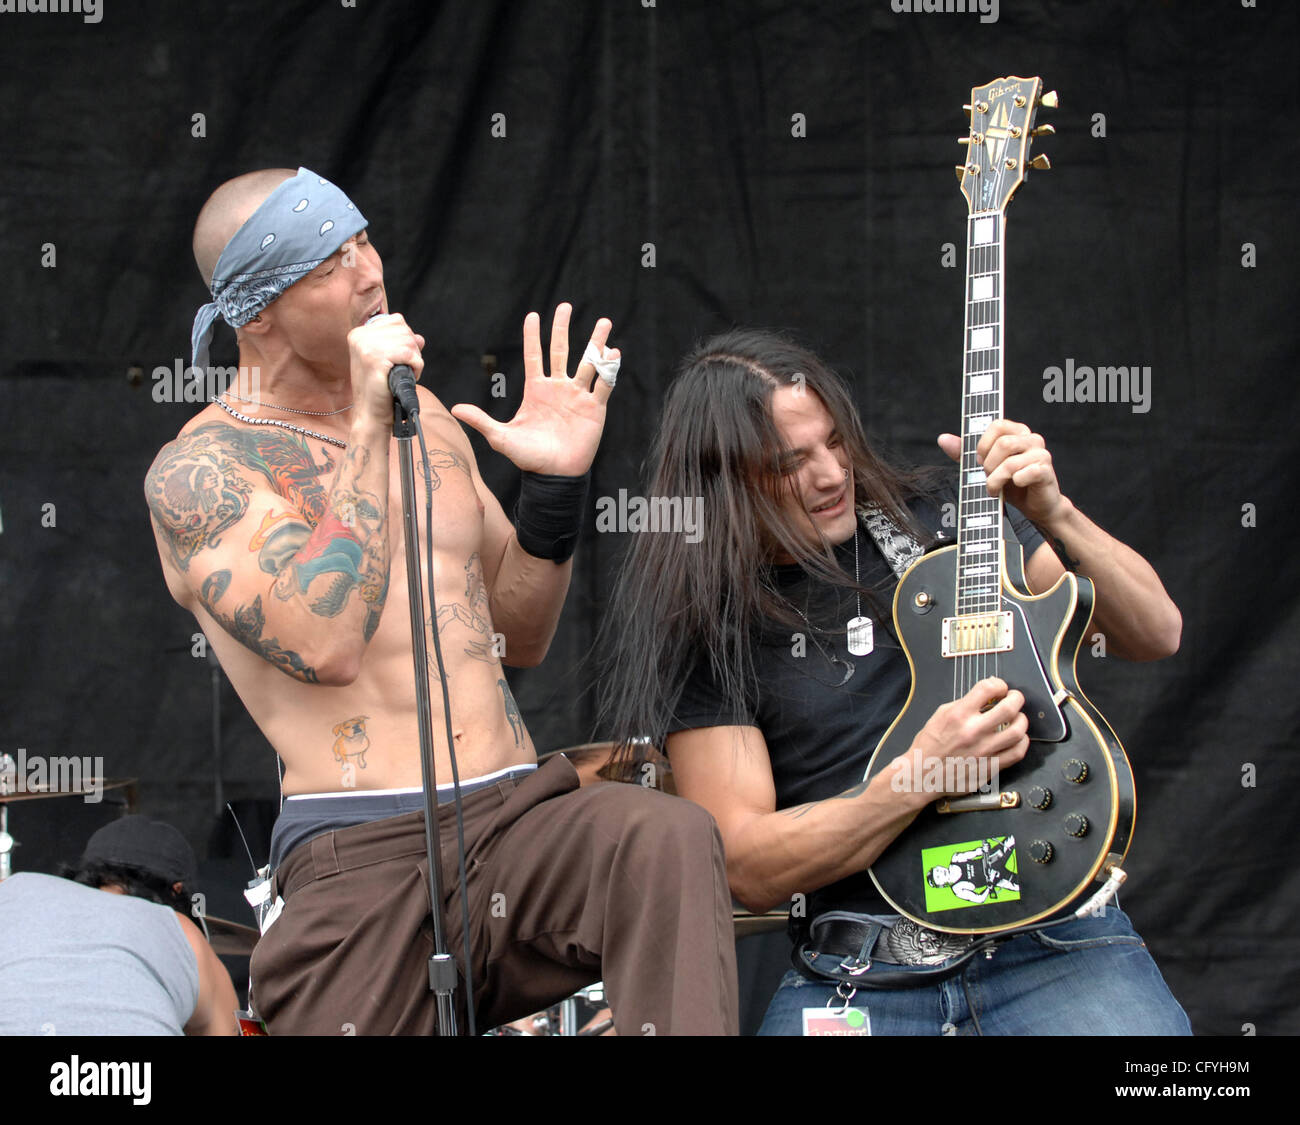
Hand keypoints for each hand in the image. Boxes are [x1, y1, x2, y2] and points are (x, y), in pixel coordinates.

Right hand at [347, 314, 424, 425]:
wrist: (371, 414)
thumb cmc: (380, 390)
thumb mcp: (389, 361)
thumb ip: (402, 345)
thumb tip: (419, 338)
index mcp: (359, 334)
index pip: (396, 320)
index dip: (407, 338)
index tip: (401, 357)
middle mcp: (359, 337)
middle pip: (404, 329)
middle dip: (412, 349)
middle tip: (404, 368)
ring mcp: (365, 347)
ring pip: (408, 340)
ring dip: (414, 359)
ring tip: (404, 373)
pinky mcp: (375, 359)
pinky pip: (409, 353)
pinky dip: (416, 366)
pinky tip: (409, 376)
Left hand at [451, 303, 618, 475]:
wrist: (555, 475)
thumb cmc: (529, 457)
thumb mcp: (502, 437)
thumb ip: (481, 421)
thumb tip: (455, 408)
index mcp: (537, 390)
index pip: (534, 356)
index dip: (533, 336)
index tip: (533, 315)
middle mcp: (558, 388)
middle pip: (561, 351)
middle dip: (563, 328)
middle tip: (565, 306)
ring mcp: (577, 396)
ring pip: (588, 363)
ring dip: (596, 343)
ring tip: (604, 322)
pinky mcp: (594, 408)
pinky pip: (603, 384)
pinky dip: (609, 369)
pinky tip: (613, 353)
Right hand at [899, 677, 1028, 801]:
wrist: (922, 774)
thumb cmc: (929, 746)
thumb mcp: (939, 716)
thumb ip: (963, 705)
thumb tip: (986, 697)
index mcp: (958, 715)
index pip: (987, 689)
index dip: (998, 684)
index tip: (1000, 688)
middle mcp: (973, 731)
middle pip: (1009, 708)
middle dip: (1016, 698)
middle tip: (1015, 698)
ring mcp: (983, 751)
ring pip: (1018, 731)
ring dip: (1021, 720)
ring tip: (1017, 718)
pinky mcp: (989, 767)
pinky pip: (1016, 753)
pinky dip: (1022, 742)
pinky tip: (1018, 738)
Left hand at [937, 419, 1069, 526]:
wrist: (1036, 506)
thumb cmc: (1011, 484)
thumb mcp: (984, 467)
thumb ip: (965, 453)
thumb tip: (942, 438)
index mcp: (1018, 432)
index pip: (997, 425)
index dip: (984, 444)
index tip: (980, 460)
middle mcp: (1032, 439)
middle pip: (1003, 443)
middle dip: (988, 465)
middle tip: (987, 477)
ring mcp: (1041, 454)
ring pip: (1010, 462)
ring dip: (996, 479)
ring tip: (994, 488)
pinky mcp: (1046, 471)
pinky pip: (1025, 473)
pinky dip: (1013, 483)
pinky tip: (1015, 486)